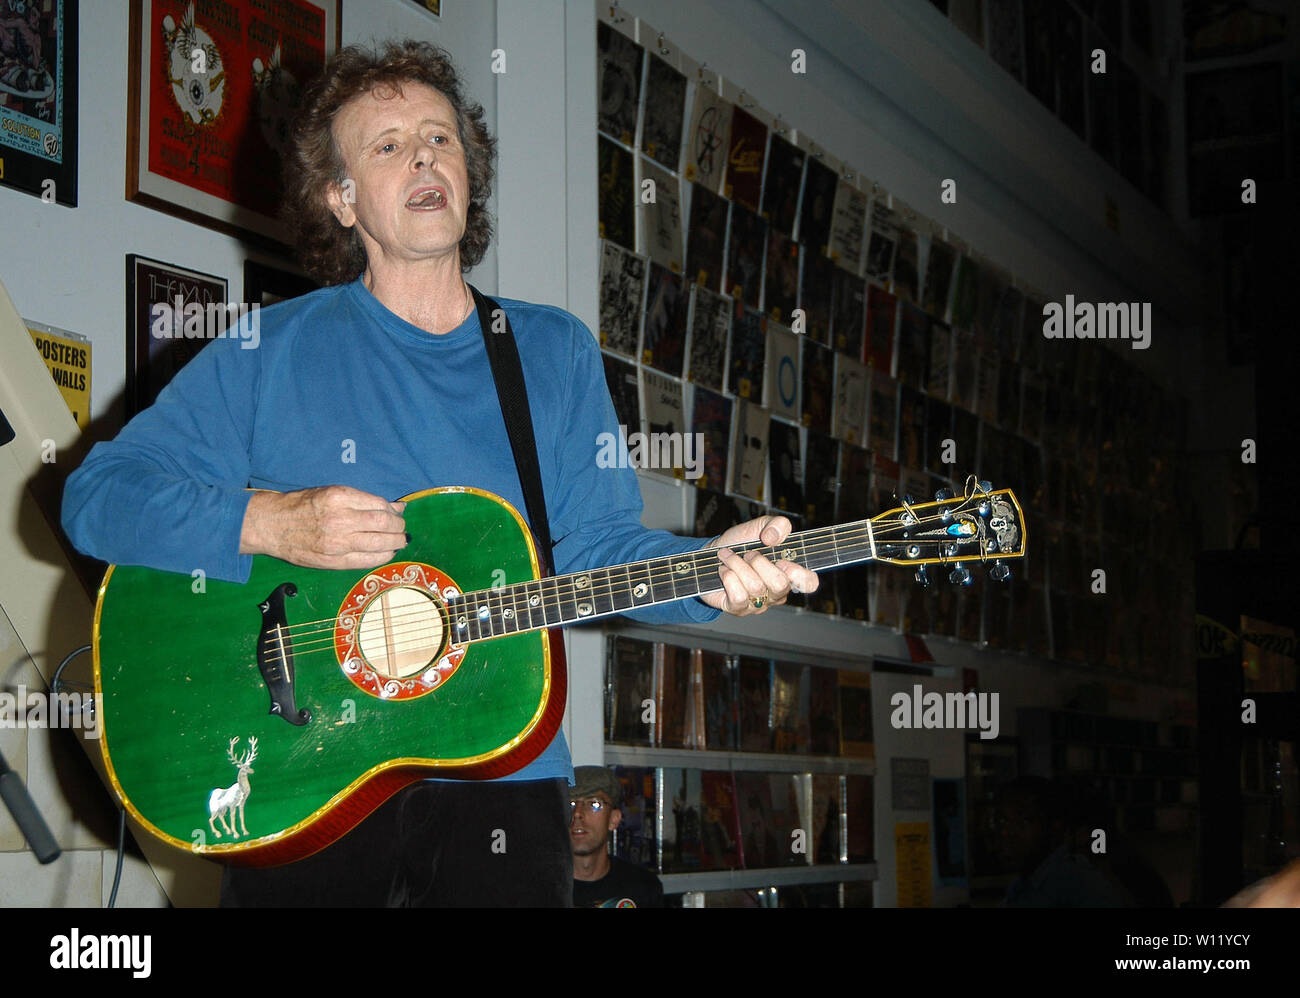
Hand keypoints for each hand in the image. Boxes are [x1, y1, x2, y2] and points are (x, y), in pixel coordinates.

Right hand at [239, 486, 406, 569]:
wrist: (272, 526)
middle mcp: (340, 519)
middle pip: (384, 524)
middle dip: (399, 527)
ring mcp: (337, 543)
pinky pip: (366, 561)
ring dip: (395, 543)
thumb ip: (363, 500)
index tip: (397, 513)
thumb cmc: (302, 505)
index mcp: (339, 497)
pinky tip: (386, 553)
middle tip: (401, 528)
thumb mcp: (331, 492)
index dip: (394, 510)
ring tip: (398, 541)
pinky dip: (382, 557)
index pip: (379, 505)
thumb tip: (397, 507)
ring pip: (380, 544)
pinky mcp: (333, 561)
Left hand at [699, 515, 818, 615]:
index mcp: (788, 572)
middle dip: (759, 562)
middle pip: (780, 584)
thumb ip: (777, 524)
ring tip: (729, 558)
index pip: (809, 582)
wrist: (712, 552)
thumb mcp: (760, 526)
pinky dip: (728, 577)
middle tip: (748, 554)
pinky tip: (724, 571)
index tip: (782, 560)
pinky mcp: (739, 609)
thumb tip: (773, 538)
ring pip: (756, 587)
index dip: (799, 573)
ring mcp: (759, 603)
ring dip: (738, 565)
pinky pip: (739, 596)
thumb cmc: (740, 542)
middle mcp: (777, 592)